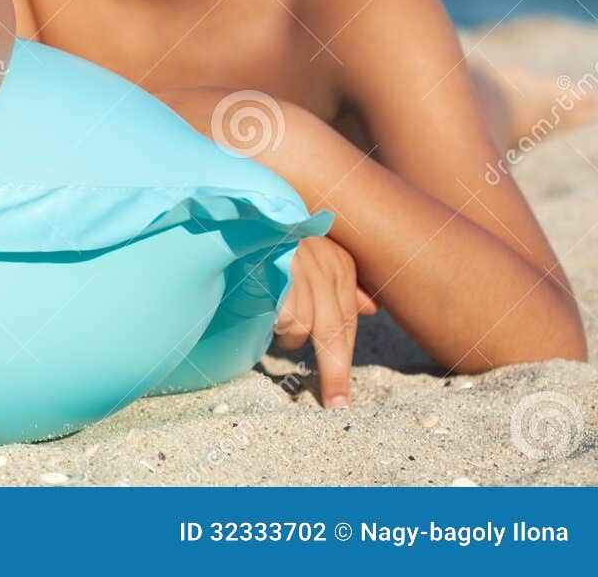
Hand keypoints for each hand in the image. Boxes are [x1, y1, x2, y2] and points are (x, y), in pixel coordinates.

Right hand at [275, 235, 379, 408]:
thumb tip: (372, 309)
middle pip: (335, 332)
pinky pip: (288, 319)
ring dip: (293, 339)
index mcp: (339, 263)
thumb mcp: (314, 255)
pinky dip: (278, 326)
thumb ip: (342, 283)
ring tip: (277, 332)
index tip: (342, 399)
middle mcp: (328, 265)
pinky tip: (268, 316)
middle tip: (335, 404)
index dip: (344, 361)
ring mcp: (305, 269)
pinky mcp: (283, 273)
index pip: (348, 322)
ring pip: (309, 328)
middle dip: (334, 374)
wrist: (242, 211)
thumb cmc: (274, 238)